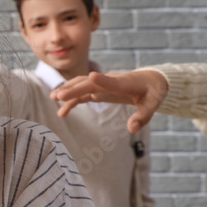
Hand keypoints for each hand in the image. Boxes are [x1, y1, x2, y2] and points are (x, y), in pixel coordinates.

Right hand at [50, 70, 168, 132]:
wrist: (151, 80)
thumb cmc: (152, 92)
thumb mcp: (152, 105)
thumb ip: (142, 117)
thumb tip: (132, 129)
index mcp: (125, 83)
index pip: (112, 81)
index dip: (102, 80)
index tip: (91, 77)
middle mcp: (110, 82)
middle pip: (89, 84)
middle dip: (74, 89)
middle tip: (58, 96)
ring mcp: (102, 85)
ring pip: (81, 85)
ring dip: (67, 90)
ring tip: (53, 98)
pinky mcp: (99, 91)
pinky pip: (82, 95)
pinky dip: (72, 101)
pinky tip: (62, 112)